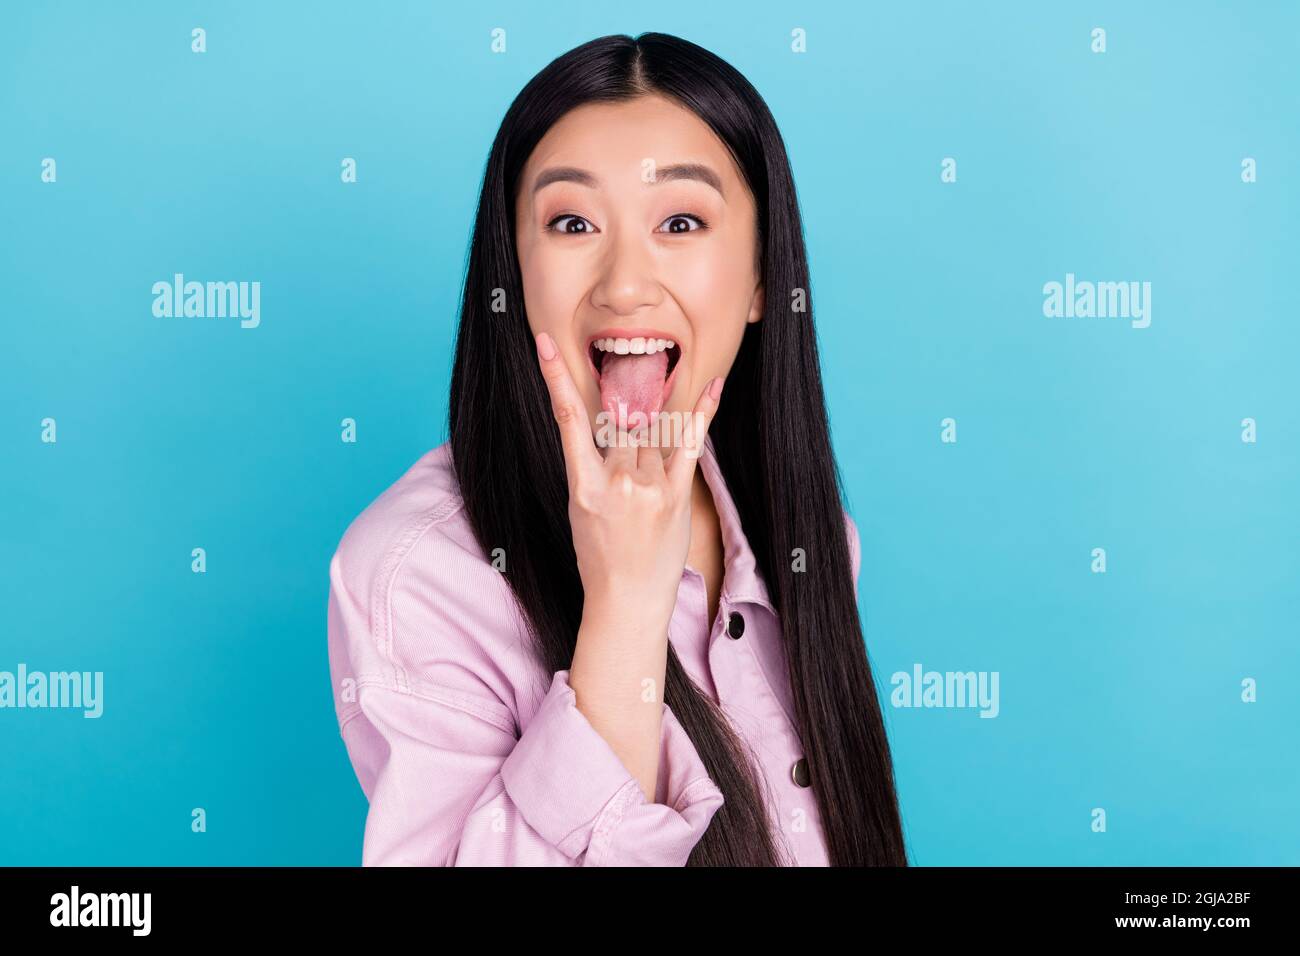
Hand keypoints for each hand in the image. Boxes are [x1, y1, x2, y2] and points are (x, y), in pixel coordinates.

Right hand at [533, 331, 722, 625]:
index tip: (545, 343)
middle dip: (623, 423)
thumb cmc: (601, 555)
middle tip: (627, 436)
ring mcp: (648, 487)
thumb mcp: (581, 507)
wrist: (628, 600)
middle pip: (619, 426)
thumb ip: (592, 465)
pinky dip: (702, 413)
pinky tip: (713, 386)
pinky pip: (690, 444)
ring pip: (649, 435)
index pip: (567, 419)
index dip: (555, 376)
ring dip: (648, 440)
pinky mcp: (676, 495)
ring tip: (644, 465)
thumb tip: (609, 425)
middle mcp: (615, 481)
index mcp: (582, 484)